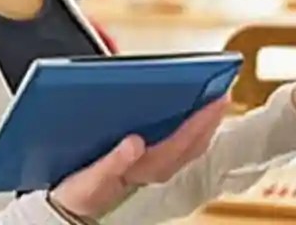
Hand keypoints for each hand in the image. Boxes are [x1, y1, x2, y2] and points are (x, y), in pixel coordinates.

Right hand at [51, 98, 226, 216]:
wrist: (71, 210)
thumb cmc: (80, 193)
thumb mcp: (88, 182)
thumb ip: (111, 164)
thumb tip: (134, 142)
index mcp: (144, 170)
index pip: (182, 142)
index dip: (202, 120)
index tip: (218, 97)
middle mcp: (156, 170)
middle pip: (194, 143)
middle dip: (211, 116)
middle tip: (224, 87)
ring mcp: (156, 169)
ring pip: (191, 145)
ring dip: (205, 122)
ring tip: (215, 95)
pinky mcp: (151, 165)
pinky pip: (182, 146)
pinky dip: (193, 128)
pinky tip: (194, 113)